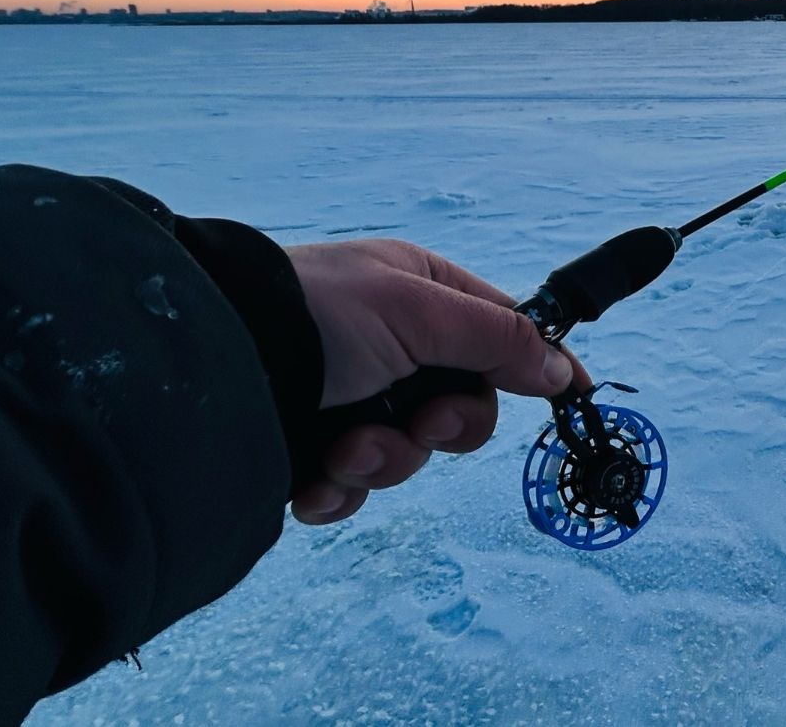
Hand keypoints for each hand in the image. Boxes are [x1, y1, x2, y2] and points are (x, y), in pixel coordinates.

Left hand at [283, 239, 590, 523]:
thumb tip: (560, 368)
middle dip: (440, 427)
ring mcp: (351, 402)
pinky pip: (354, 489)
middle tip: (418, 420)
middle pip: (462, 408)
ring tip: (343, 448)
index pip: (502, 331)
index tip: (574, 397)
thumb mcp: (418, 310)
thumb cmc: (318, 315)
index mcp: (420, 296)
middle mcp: (390, 348)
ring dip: (383, 460)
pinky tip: (314, 478)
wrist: (211, 364)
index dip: (536, 365)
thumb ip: (497, 339)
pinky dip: (339, 490)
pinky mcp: (312, 452)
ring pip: (408, 456)